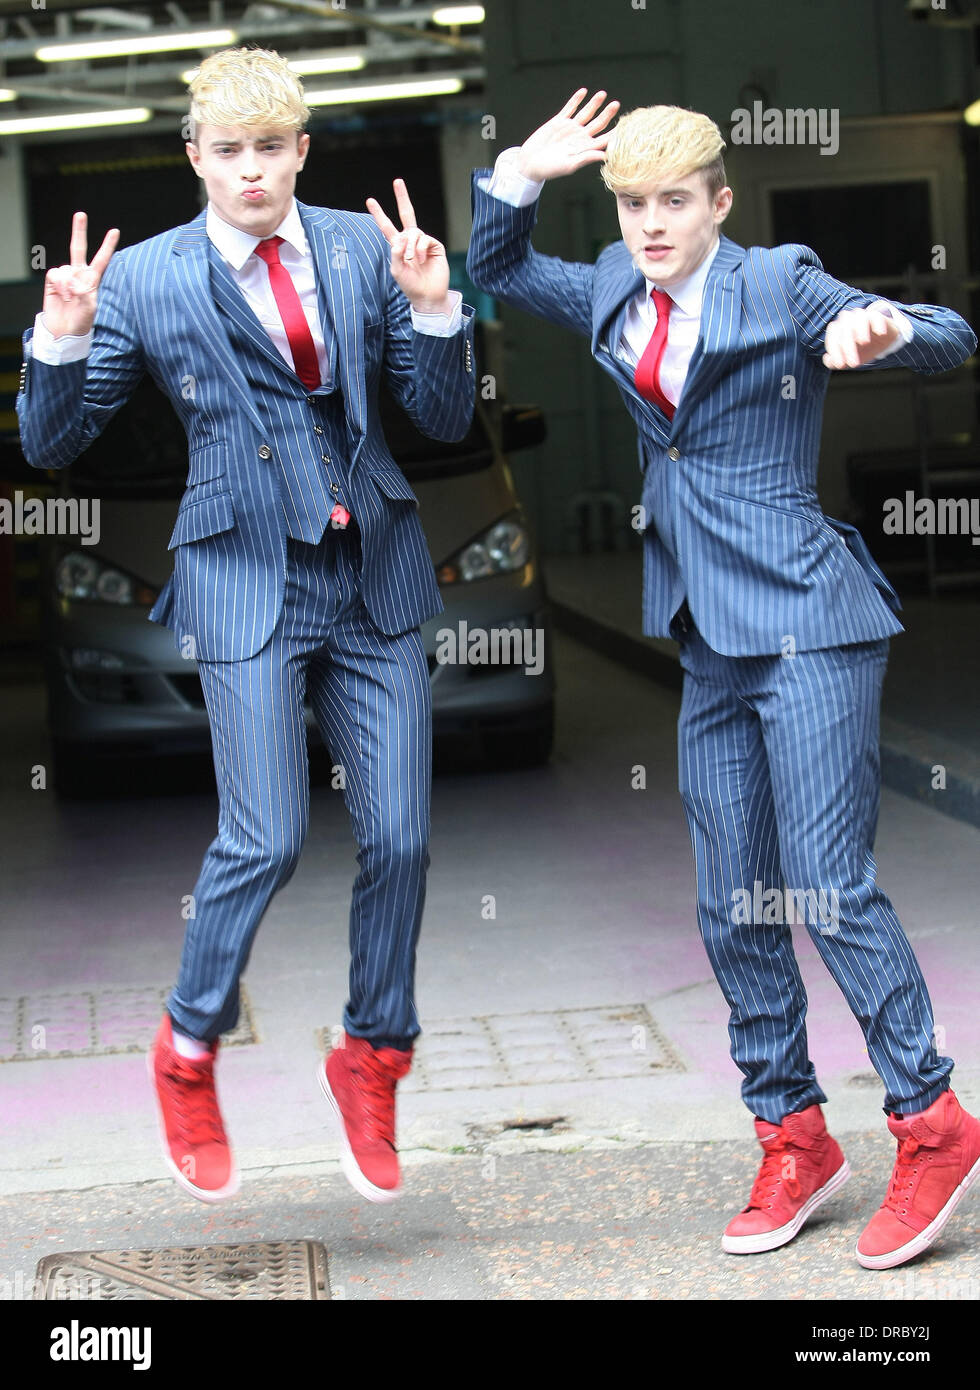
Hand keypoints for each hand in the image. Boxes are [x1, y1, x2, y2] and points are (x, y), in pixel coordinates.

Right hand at [42, 212, 119, 339]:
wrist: (64, 330)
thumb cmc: (81, 321)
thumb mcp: (90, 309)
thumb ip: (85, 293)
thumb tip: (75, 282)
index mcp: (92, 280)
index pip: (101, 260)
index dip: (107, 246)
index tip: (115, 231)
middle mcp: (78, 274)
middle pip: (78, 248)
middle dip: (78, 231)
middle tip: (80, 214)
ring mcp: (65, 276)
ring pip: (65, 268)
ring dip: (68, 284)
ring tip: (70, 298)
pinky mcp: (52, 280)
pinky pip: (55, 273)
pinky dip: (59, 284)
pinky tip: (61, 294)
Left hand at [366, 179, 450, 313]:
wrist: (428, 295)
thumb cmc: (411, 285)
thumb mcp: (397, 271)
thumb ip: (395, 254)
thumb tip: (400, 239)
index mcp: (398, 246)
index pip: (386, 227)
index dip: (379, 214)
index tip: (370, 201)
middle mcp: (411, 241)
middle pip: (406, 214)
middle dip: (402, 197)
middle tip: (397, 181)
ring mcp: (423, 242)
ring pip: (414, 232)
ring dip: (411, 246)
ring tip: (414, 261)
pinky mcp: (434, 246)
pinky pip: (425, 239)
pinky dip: (421, 249)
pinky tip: (422, 260)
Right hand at [514, 88, 619, 182]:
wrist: (530, 163)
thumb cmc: (550, 169)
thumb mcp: (569, 165)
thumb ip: (587, 158)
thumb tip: (605, 156)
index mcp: (585, 149)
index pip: (604, 140)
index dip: (614, 133)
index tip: (625, 126)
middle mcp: (580, 137)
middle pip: (598, 123)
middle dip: (607, 114)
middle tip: (616, 104)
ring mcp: (570, 128)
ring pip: (586, 113)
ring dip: (594, 103)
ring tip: (602, 94)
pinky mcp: (559, 122)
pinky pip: (570, 108)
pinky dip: (576, 100)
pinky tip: (583, 92)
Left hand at [822, 306, 900, 369]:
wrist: (881, 342)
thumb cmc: (861, 350)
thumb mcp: (848, 359)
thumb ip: (834, 362)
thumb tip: (828, 360)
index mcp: (837, 330)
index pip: (832, 338)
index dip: (835, 352)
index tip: (841, 365)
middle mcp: (847, 320)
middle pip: (845, 330)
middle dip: (848, 348)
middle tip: (854, 363)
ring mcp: (862, 316)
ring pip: (858, 317)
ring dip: (860, 329)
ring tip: (864, 342)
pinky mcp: (876, 315)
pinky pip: (875, 316)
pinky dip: (877, 323)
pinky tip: (880, 333)